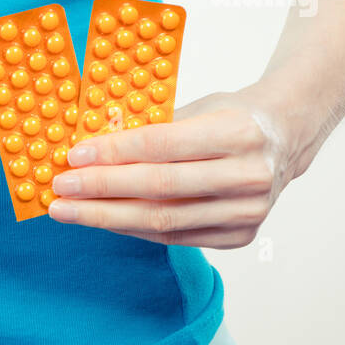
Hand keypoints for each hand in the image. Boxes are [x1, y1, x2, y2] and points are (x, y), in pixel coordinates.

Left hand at [47, 90, 300, 247]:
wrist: (285, 138)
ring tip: (69, 210)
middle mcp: (249, 177)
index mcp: (239, 133)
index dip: (113, 153)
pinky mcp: (240, 236)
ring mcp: (247, 212)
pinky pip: (173, 237)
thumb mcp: (197, 107)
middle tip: (59, 190)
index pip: (162, 146)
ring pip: (163, 221)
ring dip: (107, 217)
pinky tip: (101, 220)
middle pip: (159, 190)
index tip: (74, 156)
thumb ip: (149, 128)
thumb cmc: (231, 117)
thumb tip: (87, 148)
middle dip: (101, 191)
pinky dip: (132, 229)